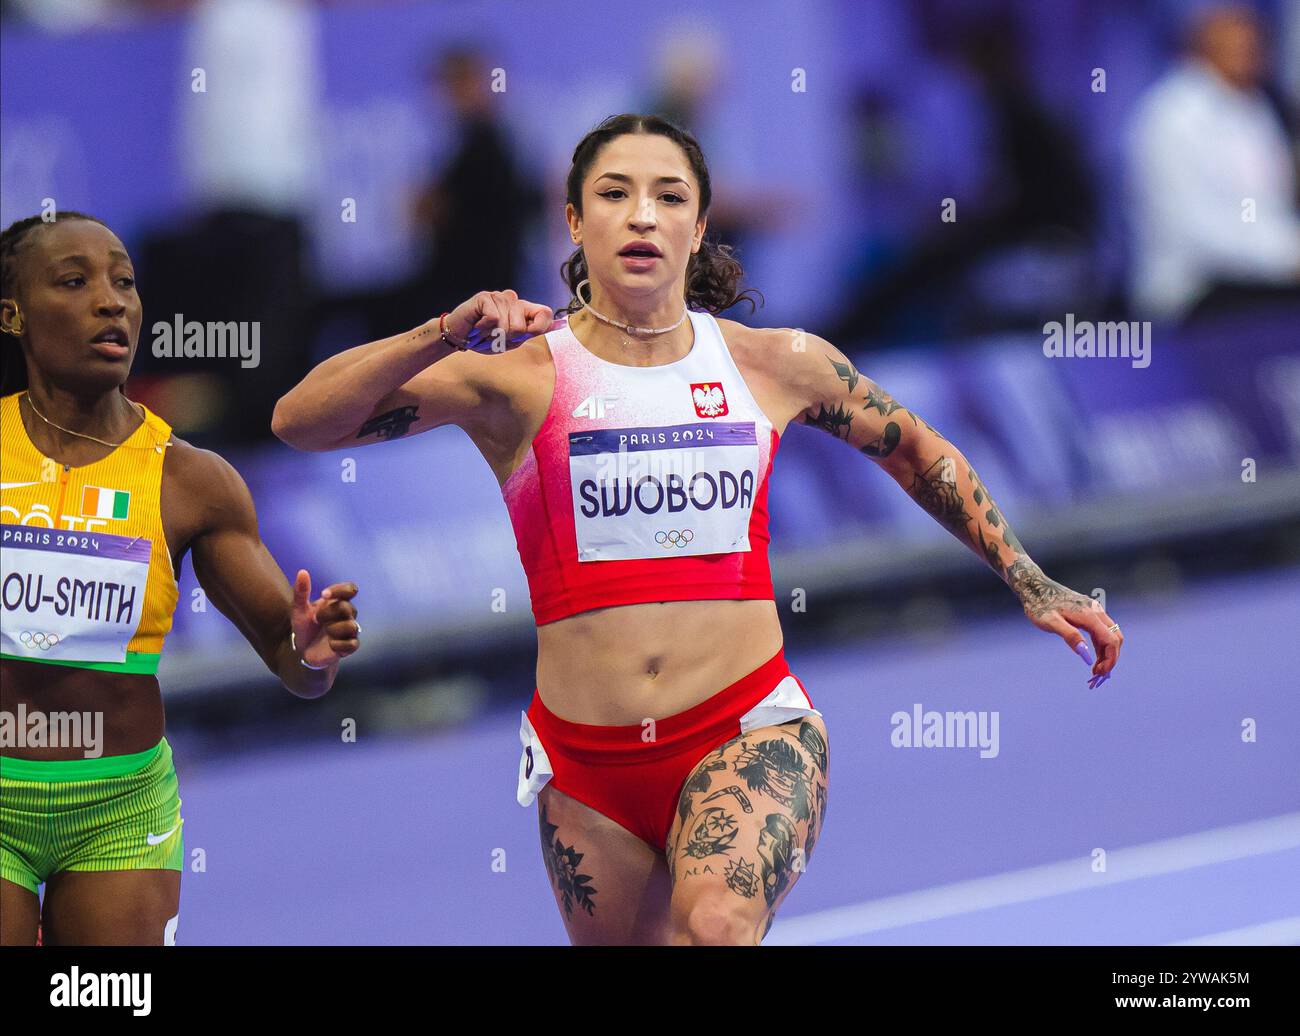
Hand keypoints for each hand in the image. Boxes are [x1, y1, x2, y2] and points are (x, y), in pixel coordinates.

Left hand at [290, 570, 359, 668]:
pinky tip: (329, 645)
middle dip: (329, 613)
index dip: (340, 590)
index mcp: (337, 603)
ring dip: (333, 629)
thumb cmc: (304, 628)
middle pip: (347, 608)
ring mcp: (349, 631)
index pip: (350, 589)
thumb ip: (301, 592)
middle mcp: (346, 615)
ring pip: (351, 626)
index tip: (323, 594)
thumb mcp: (299, 610)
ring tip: (324, 633)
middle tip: (316, 619)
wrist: (302, 651)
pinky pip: (352, 644)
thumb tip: (302, 571)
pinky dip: (338, 644)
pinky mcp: (349, 647)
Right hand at [444, 289, 554, 351]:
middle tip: (493, 336)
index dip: (537, 329)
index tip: (520, 336)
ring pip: (507, 325)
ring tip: (483, 332)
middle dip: (506, 339)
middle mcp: (513, 300)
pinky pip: (493, 319)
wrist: (460, 338)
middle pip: (523, 327)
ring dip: (492, 336)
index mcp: (523, 309)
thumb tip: (561, 324)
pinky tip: (477, 326)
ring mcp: (499, 297)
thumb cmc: (485, 338)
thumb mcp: (513, 340)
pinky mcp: (485, 297)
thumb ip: (534, 330)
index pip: (545, 313)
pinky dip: (484, 329)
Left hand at [1008, 562, 1122, 687]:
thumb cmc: (1039, 605)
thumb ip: (1069, 636)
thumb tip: (1085, 654)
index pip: (1111, 640)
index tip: (1100, 674)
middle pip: (1115, 638)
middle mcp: (1096, 611)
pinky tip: (1093, 654)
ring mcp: (1094, 609)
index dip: (1110, 659)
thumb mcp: (1050, 623)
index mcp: (1089, 615)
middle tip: (1097, 674)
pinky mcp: (1090, 610)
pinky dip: (1102, 644)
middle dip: (1111, 658)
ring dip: (1107, 652)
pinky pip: (1103, 629)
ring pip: (1110, 634)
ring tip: (1095, 668)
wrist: (1034, 587)